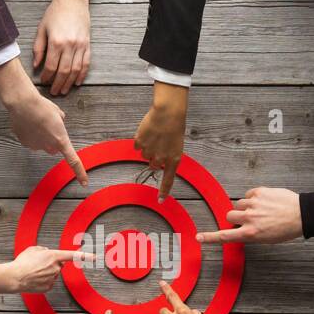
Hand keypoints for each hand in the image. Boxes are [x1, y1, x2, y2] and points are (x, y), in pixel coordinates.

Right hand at [0, 58, 88, 185]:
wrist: (23, 103)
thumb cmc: (42, 106)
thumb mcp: (58, 113)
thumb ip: (59, 123)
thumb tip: (56, 124)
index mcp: (60, 140)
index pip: (73, 160)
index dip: (80, 172)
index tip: (84, 183)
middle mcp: (48, 146)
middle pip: (53, 149)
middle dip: (52, 141)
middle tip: (48, 126)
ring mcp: (35, 146)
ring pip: (40, 144)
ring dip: (40, 136)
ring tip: (36, 120)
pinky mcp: (24, 142)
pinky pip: (29, 140)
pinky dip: (29, 133)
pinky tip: (27, 122)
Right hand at [0, 245, 93, 294]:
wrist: (14, 277)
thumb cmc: (22, 262)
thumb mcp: (33, 249)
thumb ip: (43, 249)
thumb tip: (47, 252)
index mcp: (53, 256)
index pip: (72, 255)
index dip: (85, 256)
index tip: (95, 257)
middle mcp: (56, 267)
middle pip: (59, 265)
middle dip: (51, 264)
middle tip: (38, 264)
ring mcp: (53, 278)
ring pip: (53, 273)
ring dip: (45, 272)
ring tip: (33, 271)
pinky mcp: (49, 287)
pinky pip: (49, 282)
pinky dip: (42, 280)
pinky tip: (34, 279)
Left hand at [33, 0, 91, 96]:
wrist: (73, 0)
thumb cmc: (55, 13)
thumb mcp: (42, 29)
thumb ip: (38, 48)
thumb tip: (36, 65)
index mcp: (56, 41)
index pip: (50, 66)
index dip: (47, 77)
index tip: (43, 82)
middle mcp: (69, 45)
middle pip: (63, 71)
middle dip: (58, 84)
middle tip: (53, 92)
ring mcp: (80, 46)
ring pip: (75, 70)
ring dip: (69, 83)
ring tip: (64, 90)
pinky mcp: (87, 45)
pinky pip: (86, 63)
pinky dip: (82, 75)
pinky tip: (77, 82)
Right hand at [133, 82, 187, 199]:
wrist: (168, 113)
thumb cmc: (175, 126)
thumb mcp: (176, 144)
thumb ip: (168, 155)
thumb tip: (157, 162)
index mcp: (174, 159)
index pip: (168, 180)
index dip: (164, 191)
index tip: (160, 201)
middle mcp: (161, 159)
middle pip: (153, 165)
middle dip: (154, 157)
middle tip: (159, 143)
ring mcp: (149, 152)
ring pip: (145, 154)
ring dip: (148, 146)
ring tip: (155, 134)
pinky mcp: (140, 144)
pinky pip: (138, 145)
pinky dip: (141, 139)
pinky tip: (148, 131)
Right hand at [196, 187, 302, 244]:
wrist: (302, 214)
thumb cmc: (286, 229)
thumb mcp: (266, 239)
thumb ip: (250, 234)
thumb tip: (240, 230)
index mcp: (250, 234)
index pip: (225, 236)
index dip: (210, 237)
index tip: (199, 237)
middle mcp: (249, 219)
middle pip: (229, 215)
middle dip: (236, 217)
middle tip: (248, 219)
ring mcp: (253, 204)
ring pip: (239, 204)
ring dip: (246, 207)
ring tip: (261, 210)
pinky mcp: (259, 192)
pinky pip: (248, 194)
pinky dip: (253, 198)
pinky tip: (265, 202)